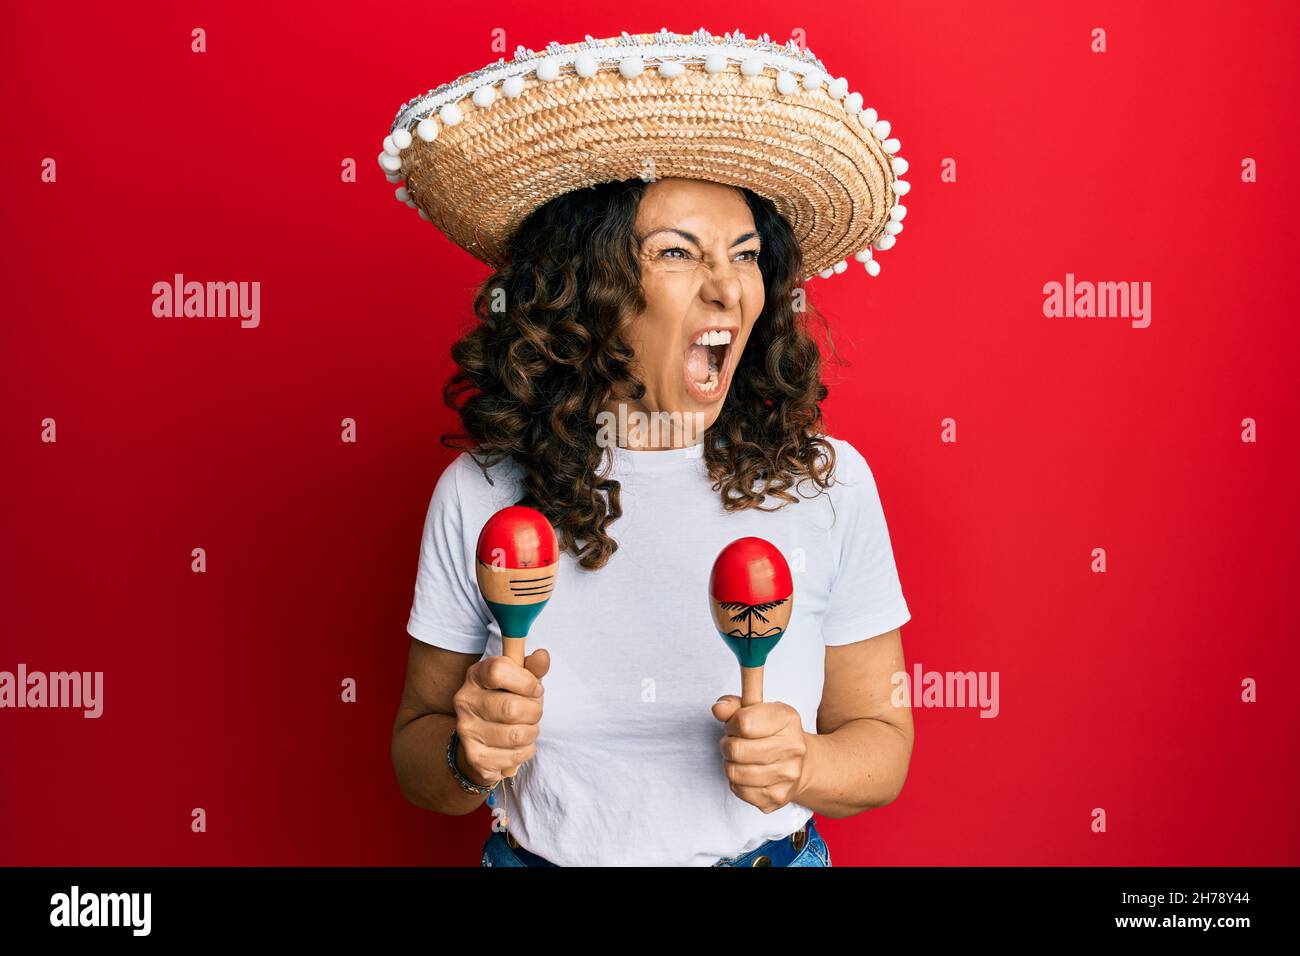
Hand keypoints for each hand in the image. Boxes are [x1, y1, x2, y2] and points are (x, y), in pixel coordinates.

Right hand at [452, 649, 548, 787]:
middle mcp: (465, 701)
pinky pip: (515, 756)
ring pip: (516, 735)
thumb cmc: (506, 701)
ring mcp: (467, 730)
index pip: (498, 670)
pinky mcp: (475, 757)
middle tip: (533, 712)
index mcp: (475, 676)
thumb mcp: (519, 680)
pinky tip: (518, 745)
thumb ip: (532, 668)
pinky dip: (526, 751)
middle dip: (534, 712)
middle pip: (511, 708)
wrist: (483, 737)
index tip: (535, 688)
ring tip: (526, 728)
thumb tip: (542, 656)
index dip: (526, 681)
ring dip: (532, 733)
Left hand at [712, 696, 809, 813]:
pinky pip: (739, 790)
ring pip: (735, 772)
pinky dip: (737, 782)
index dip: (732, 724)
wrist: (799, 763)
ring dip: (731, 764)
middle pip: (736, 749)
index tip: (736, 725)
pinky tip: (748, 773)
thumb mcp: (754, 710)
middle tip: (735, 743)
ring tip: (741, 758)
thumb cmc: (770, 732)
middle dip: (728, 745)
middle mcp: (793, 747)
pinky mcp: (778, 797)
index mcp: (788, 719)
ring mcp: (788, 775)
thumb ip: (733, 705)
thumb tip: (718, 709)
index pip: (743, 722)